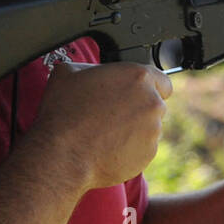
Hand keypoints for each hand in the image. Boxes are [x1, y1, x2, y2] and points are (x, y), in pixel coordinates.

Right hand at [28, 60, 171, 191]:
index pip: (161, 80)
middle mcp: (152, 102)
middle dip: (137, 109)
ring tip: (104, 134)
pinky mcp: (148, 154)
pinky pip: (143, 148)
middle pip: (154, 104)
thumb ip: (90, 68)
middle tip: (110, 115)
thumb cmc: (64, 113)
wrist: (62, 156)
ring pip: (149, 128)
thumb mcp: (67, 72)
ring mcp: (153, 130)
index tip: (134, 94)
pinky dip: (130, 149)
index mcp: (138, 77)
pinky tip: (107, 148)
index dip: (148, 86)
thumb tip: (91, 73)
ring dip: (134, 129)